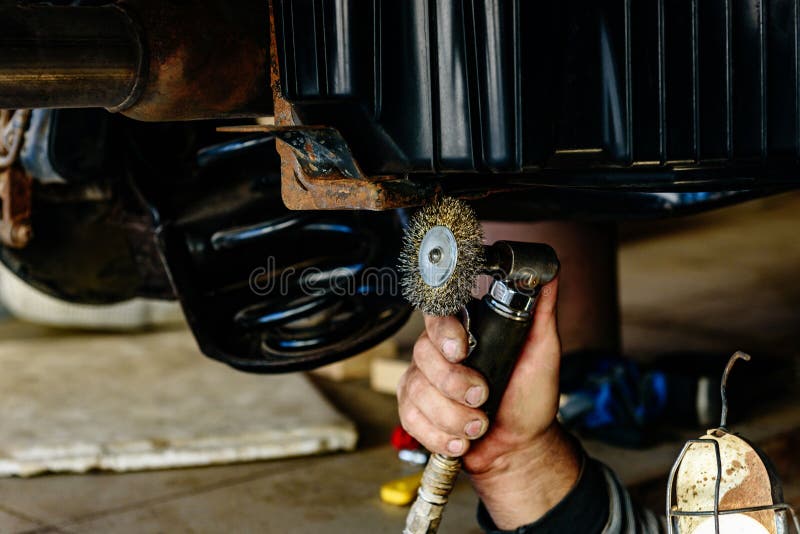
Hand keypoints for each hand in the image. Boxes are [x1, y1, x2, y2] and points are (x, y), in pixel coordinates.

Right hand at [396, 277, 580, 528]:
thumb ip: (541, 312)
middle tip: (483, 397)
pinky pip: (411, 418)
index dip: (444, 332)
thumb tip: (547, 274)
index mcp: (465, 330)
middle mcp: (439, 351)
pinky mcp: (414, 409)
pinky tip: (460, 439)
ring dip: (453, 416)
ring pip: (418, 390)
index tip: (461, 351)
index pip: (438, 315)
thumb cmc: (529, 397)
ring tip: (479, 425)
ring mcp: (423, 380)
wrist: (521, 446)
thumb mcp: (543, 352)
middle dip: (455, 385)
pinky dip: (439, 434)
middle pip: (424, 355)